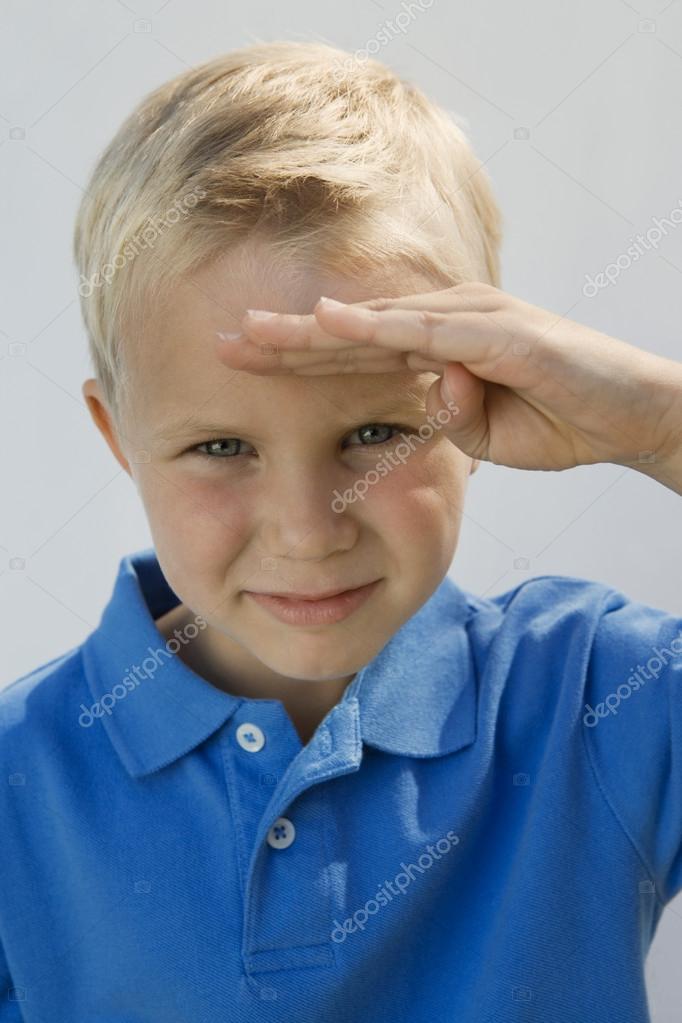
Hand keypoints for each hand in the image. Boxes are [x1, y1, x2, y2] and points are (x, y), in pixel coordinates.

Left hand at [215, 282, 681, 481]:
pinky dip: (379, 327)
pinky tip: (332, 323)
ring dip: (315, 327)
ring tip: (255, 329)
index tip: (241, 365)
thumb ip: (442, 418)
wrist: (629, 414)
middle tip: (222, 339)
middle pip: (351, 330)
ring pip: (378, 322)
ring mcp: (472, 322)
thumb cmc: (556, 419)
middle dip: (285, 337)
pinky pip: (430, 331)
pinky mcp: (501, 334)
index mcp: (435, 348)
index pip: (353, 351)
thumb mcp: (481, 433)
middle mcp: (446, 323)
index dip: (296, 356)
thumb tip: (417, 408)